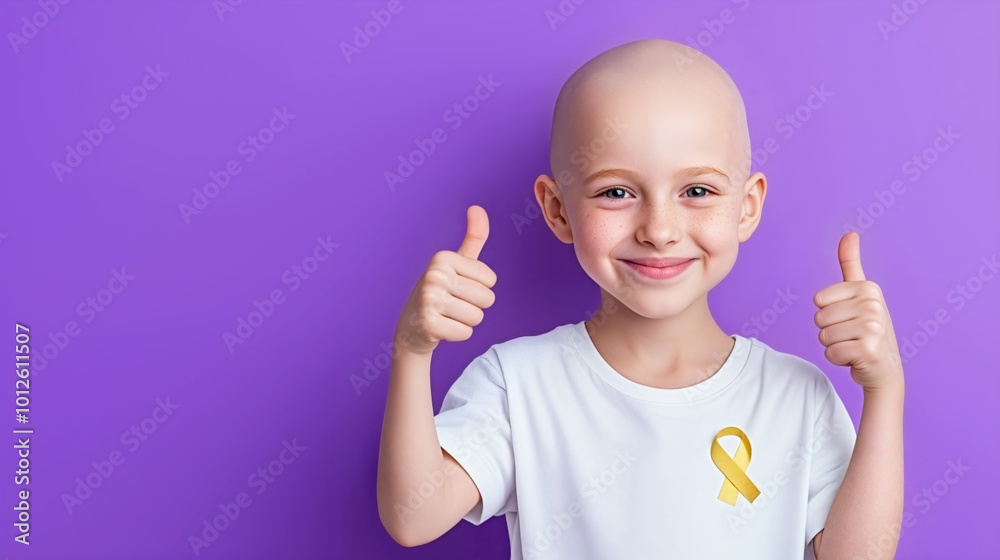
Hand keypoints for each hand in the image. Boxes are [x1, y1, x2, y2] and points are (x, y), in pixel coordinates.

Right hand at [394, 205, 497, 355]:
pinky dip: (457, 334)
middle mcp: (434, 275)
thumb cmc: (440, 292)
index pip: (490, 280)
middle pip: (487, 299)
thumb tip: (477, 208)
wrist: (411, 328)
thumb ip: (473, 238)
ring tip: (447, 316)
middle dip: (474, 306)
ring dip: (466, 321)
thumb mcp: (456, 264)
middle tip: (452, 305)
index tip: (457, 288)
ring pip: (477, 317)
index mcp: (442, 258)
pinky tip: (441, 328)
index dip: (479, 288)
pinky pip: (465, 332)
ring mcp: (428, 300)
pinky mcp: (428, 324)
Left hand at [813, 232, 903, 390]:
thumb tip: (850, 234)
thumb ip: (851, 264)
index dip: (828, 313)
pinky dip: (838, 359)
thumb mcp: (861, 294)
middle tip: (852, 335)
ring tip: (854, 345)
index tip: (849, 318)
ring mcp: (873, 328)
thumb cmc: (868, 329)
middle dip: (830, 331)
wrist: (885, 368)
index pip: (818, 300)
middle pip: (818, 318)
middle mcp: (873, 305)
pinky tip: (856, 358)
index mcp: (868, 288)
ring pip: (823, 336)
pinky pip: (830, 353)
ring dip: (834, 345)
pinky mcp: (868, 350)